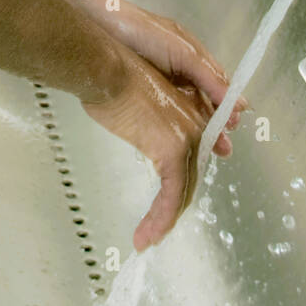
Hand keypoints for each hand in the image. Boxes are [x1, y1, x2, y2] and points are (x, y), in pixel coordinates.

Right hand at [81, 49, 213, 251]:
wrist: (108, 69)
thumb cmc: (113, 77)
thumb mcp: (135, 101)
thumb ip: (147, 120)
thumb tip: (140, 130)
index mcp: (189, 110)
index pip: (193, 152)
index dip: (183, 178)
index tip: (169, 203)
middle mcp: (197, 124)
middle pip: (191, 173)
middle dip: (174, 203)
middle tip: (157, 225)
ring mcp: (188, 137)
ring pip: (183, 188)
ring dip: (165, 217)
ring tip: (148, 236)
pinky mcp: (174, 150)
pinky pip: (172, 195)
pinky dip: (161, 218)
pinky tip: (147, 235)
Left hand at [90, 0, 248, 149]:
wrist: (100, 25)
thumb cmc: (142, 32)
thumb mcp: (183, 53)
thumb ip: (208, 77)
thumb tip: (238, 103)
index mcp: (192, 56)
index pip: (217, 85)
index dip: (226, 106)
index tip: (233, 126)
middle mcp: (179, 69)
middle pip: (203, 101)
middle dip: (214, 123)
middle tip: (222, 148)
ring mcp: (159, 80)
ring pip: (185, 109)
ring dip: (196, 128)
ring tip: (203, 150)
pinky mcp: (141, 89)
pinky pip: (163, 110)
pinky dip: (173, 125)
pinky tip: (174, 139)